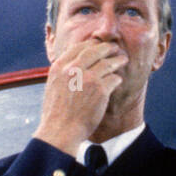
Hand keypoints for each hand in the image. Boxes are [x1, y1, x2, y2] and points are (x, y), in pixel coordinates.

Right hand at [33, 39, 126, 155]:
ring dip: (117, 60)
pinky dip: (117, 78)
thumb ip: (62, 74)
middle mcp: (73, 69)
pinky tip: (118, 80)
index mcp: (59, 67)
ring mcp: (88, 79)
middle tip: (114, 47)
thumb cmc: (56, 114)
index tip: (97, 45)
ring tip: (123, 59)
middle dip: (106, 47)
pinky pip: (113, 78)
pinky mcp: (100, 90)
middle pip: (94, 50)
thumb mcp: (52, 88)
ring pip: (107, 63)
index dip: (90, 44)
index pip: (77, 47)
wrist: (60, 131)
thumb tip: (70, 66)